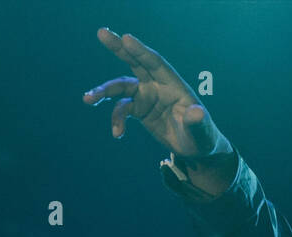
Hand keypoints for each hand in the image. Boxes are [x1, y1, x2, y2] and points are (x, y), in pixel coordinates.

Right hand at [82, 29, 232, 169]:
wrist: (195, 148)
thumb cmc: (203, 137)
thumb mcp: (202, 132)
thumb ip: (198, 122)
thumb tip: (197, 113)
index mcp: (174, 84)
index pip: (155, 63)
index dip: (141, 52)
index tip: (126, 38)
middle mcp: (158, 86)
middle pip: (135, 63)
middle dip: (119, 48)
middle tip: (101, 32)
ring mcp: (147, 96)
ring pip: (121, 88)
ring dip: (104, 92)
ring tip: (88, 99)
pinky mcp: (140, 110)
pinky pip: (122, 110)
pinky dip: (117, 120)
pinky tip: (117, 133)